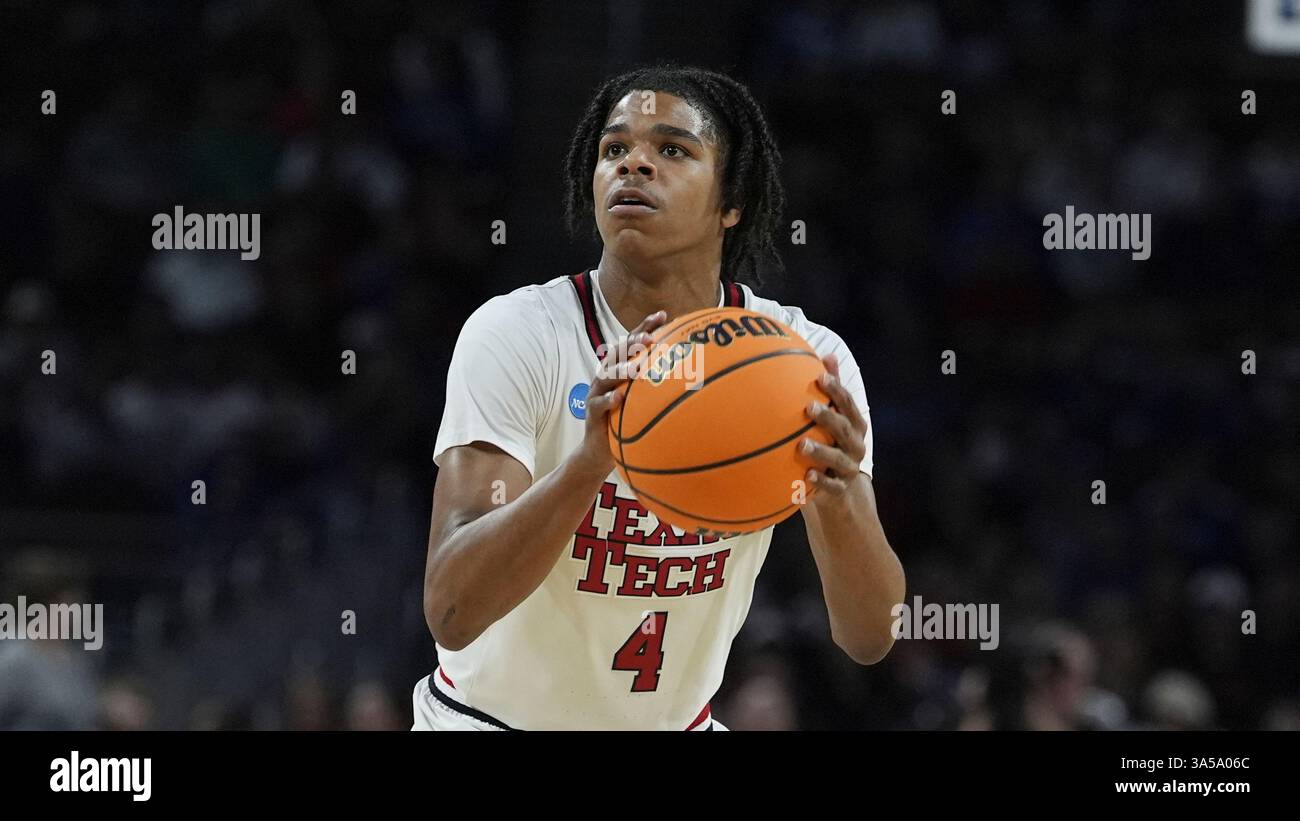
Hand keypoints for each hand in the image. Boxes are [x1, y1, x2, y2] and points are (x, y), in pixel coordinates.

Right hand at [570, 310, 667, 479]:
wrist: (600, 451)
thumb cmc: (627, 422)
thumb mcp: (645, 401)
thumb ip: (660, 384)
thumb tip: (696, 374)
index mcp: (620, 368)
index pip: (632, 342)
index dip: (645, 326)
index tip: (664, 315)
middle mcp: (606, 376)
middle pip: (618, 352)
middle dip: (633, 342)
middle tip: (650, 339)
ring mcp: (596, 392)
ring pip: (606, 375)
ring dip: (621, 369)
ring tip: (637, 366)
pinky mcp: (591, 412)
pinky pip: (598, 404)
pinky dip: (609, 400)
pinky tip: (619, 399)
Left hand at [800, 353, 868, 496]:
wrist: (840, 491)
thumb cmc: (832, 443)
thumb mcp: (835, 418)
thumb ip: (831, 391)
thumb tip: (828, 354)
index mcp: (854, 424)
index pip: (847, 404)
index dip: (836, 390)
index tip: (820, 377)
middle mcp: (855, 445)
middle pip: (844, 428)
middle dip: (828, 417)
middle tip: (809, 407)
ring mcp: (848, 467)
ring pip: (837, 458)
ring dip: (820, 451)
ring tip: (801, 446)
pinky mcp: (839, 488)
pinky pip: (831, 486)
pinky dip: (819, 481)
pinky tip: (806, 477)